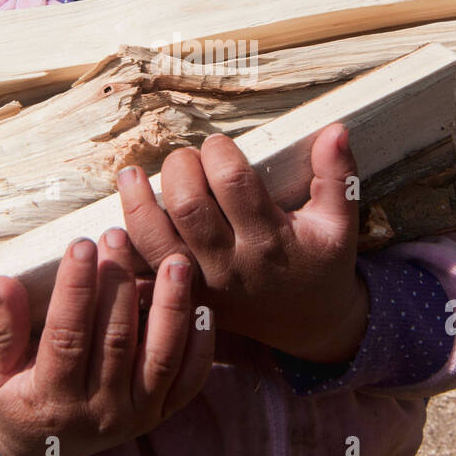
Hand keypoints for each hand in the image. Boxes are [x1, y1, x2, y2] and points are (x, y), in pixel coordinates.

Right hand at [0, 228, 213, 455]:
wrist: (49, 452)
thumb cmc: (21, 400)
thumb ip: (1, 329)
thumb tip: (2, 281)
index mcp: (54, 399)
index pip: (66, 337)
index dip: (74, 290)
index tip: (81, 245)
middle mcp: (100, 410)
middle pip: (116, 339)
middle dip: (119, 283)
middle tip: (119, 236)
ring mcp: (137, 414)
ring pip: (160, 357)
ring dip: (171, 307)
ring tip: (175, 262)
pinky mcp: (162, 413)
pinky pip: (189, 379)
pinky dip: (200, 344)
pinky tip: (203, 306)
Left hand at [116, 123, 368, 363]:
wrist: (309, 324)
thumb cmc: (321, 264)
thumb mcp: (340, 224)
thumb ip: (338, 176)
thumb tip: (335, 131)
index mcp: (270, 240)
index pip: (234, 183)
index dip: (218, 151)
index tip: (218, 144)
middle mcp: (232, 265)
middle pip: (188, 207)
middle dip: (179, 168)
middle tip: (186, 159)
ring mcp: (202, 285)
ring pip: (154, 240)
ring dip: (136, 202)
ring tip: (132, 175)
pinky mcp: (183, 298)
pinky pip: (141, 272)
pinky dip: (123, 248)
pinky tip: (115, 224)